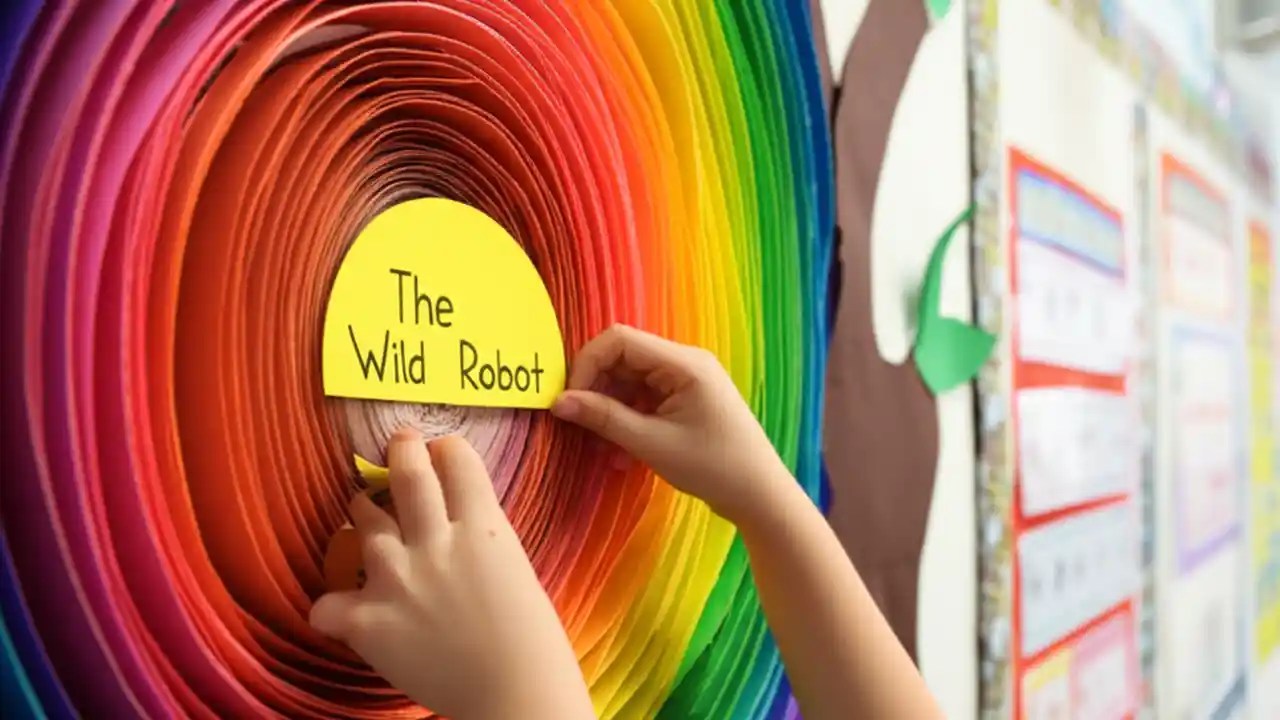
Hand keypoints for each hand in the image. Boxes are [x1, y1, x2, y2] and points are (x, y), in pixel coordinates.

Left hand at [310, 429, 593, 719]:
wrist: (514, 693)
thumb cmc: (534, 642)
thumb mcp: (517, 570)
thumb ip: (484, 544)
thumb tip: (462, 535)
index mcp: (484, 527)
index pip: (458, 460)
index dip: (447, 451)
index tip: (441, 451)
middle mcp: (436, 541)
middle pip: (408, 474)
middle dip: (401, 451)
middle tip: (398, 442)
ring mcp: (398, 578)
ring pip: (363, 522)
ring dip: (362, 513)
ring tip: (361, 512)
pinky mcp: (369, 620)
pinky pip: (328, 604)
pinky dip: (333, 608)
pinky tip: (342, 612)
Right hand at [551, 324, 790, 524]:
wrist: (759, 495)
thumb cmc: (713, 467)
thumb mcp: (652, 443)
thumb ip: (604, 418)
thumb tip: (560, 402)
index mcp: (683, 362)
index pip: (619, 340)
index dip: (587, 364)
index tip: (570, 400)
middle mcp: (685, 362)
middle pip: (623, 358)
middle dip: (596, 389)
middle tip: (580, 426)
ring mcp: (686, 380)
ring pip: (630, 381)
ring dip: (609, 410)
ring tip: (602, 448)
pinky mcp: (685, 399)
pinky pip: (644, 398)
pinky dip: (627, 420)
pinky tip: (619, 455)